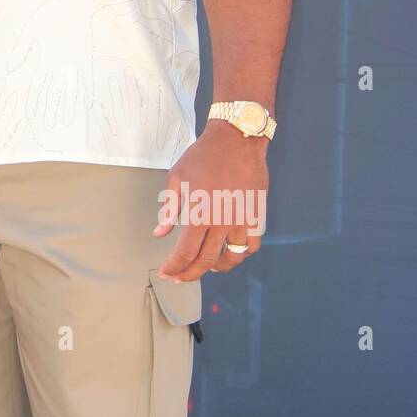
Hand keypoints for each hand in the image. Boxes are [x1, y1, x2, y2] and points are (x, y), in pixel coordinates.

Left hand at [153, 120, 268, 279]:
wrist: (237, 139)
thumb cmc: (203, 156)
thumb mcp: (177, 178)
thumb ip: (170, 209)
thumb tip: (160, 233)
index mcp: (200, 213)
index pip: (186, 252)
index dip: (174, 267)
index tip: (166, 273)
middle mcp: (222, 222)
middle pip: (206, 260)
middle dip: (190, 274)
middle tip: (179, 277)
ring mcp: (242, 220)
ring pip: (232, 257)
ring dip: (217, 267)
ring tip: (205, 266)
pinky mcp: (256, 215)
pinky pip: (251, 245)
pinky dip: (240, 254)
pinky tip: (229, 251)